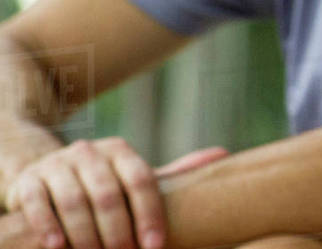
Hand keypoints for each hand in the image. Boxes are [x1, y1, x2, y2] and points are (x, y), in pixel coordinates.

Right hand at [4, 140, 226, 248]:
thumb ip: (173, 174)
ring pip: (74, 200)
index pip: (142, 181)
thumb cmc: (104, 184)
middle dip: (118, 230)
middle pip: (108, 194)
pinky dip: (48, 226)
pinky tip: (57, 247)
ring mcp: (57, 164)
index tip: (156, 246)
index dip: (150, 215)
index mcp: (121, 151)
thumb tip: (224, 155)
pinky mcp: (28, 181)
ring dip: (85, 234)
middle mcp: (90, 153)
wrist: (47, 173)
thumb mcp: (134, 177)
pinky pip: (37, 203)